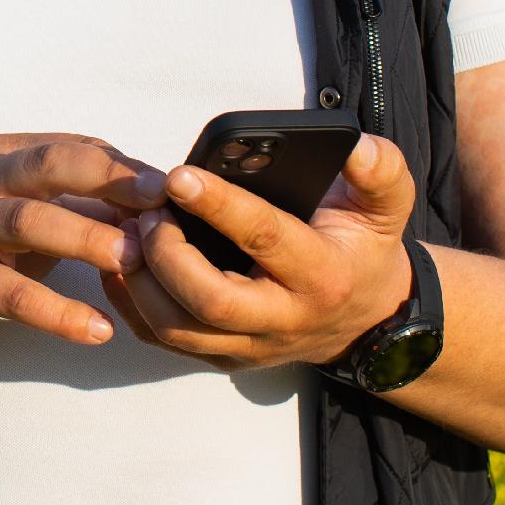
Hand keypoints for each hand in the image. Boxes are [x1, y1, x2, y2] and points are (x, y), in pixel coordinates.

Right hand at [0, 133, 166, 353]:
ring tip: (132, 263)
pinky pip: (8, 292)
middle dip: (112, 181)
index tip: (180, 190)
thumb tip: (155, 211)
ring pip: (27, 220)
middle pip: (51, 167)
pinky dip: (56, 312)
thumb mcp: (22, 216)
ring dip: (83, 238)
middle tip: (165, 206)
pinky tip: (96, 330)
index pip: (77, 149)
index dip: (130, 165)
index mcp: (6, 157)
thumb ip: (77, 208)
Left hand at [97, 133, 415, 369]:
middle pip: (209, 298)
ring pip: (177, 328)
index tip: (179, 176)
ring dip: (140, 280)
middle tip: (146, 211)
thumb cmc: (363, 249)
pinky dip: (131, 304)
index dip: (218, 204)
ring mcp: (250, 345)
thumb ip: (380, 171)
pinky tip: (118, 264)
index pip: (263, 238)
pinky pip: (164, 340)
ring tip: (128, 231)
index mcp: (321, 274)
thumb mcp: (386, 207)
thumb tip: (355, 146)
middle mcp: (283, 318)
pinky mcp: (224, 357)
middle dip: (167, 252)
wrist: (368, 319)